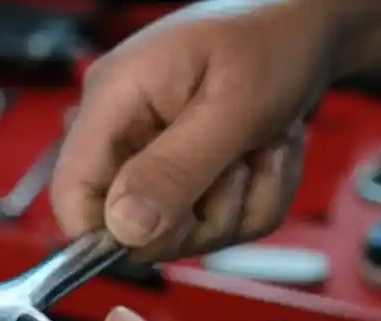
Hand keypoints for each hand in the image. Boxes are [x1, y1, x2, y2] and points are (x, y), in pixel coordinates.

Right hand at [51, 0, 337, 260]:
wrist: (309, 26)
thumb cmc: (272, 40)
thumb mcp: (233, 107)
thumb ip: (176, 169)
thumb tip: (124, 229)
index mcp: (113, 102)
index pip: (71, 194)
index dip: (108, 233)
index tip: (172, 229)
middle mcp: (126, 136)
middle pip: (136, 230)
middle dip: (204, 214)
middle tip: (242, 164)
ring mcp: (158, 161)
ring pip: (188, 234)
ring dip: (244, 202)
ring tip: (265, 145)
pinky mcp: (191, 180)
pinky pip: (222, 226)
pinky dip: (260, 198)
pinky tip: (270, 152)